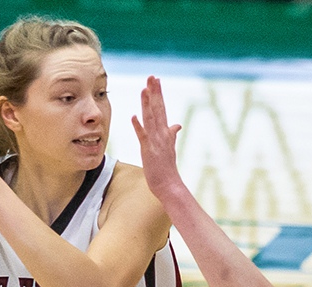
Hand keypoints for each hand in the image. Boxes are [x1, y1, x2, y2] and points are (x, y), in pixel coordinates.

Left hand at [129, 77, 186, 201]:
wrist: (170, 185)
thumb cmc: (167, 168)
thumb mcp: (170, 147)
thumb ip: (172, 134)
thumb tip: (177, 124)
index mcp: (165, 132)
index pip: (162, 108)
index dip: (158, 94)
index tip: (156, 80)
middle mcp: (162, 134)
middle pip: (158, 109)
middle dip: (155, 92)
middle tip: (152, 76)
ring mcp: (156, 141)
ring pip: (151, 118)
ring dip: (148, 103)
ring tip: (145, 88)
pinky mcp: (149, 150)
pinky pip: (143, 136)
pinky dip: (139, 126)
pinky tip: (134, 116)